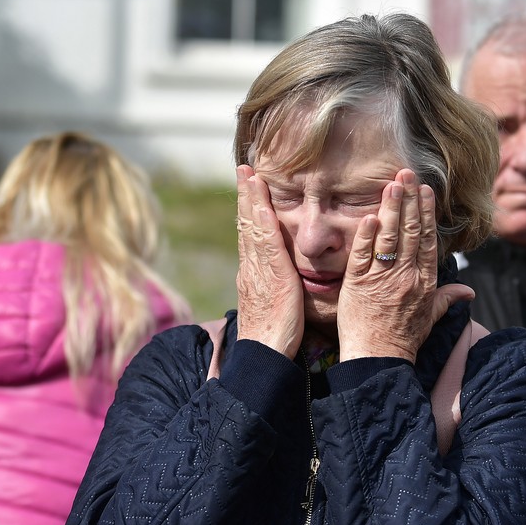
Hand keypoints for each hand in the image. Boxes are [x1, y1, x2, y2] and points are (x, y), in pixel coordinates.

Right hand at [234, 165, 303, 358]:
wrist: (265, 355)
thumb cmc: (275, 336)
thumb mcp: (275, 305)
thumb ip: (277, 287)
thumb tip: (282, 278)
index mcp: (254, 274)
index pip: (250, 234)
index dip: (249, 209)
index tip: (249, 187)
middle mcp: (251, 268)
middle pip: (246, 224)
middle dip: (245, 196)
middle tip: (244, 169)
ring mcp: (258, 270)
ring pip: (252, 228)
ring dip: (250, 199)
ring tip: (249, 175)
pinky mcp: (271, 276)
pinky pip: (266, 243)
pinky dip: (262, 220)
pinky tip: (262, 204)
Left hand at [336, 169, 473, 361]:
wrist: (379, 361)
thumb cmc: (404, 340)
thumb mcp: (431, 318)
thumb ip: (448, 300)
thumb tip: (469, 292)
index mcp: (424, 282)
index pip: (426, 240)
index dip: (426, 213)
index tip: (426, 191)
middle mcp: (406, 276)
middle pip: (409, 231)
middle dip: (409, 200)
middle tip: (407, 174)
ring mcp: (381, 279)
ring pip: (387, 238)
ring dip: (390, 208)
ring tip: (391, 184)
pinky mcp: (358, 285)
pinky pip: (362, 256)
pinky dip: (366, 235)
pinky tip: (369, 216)